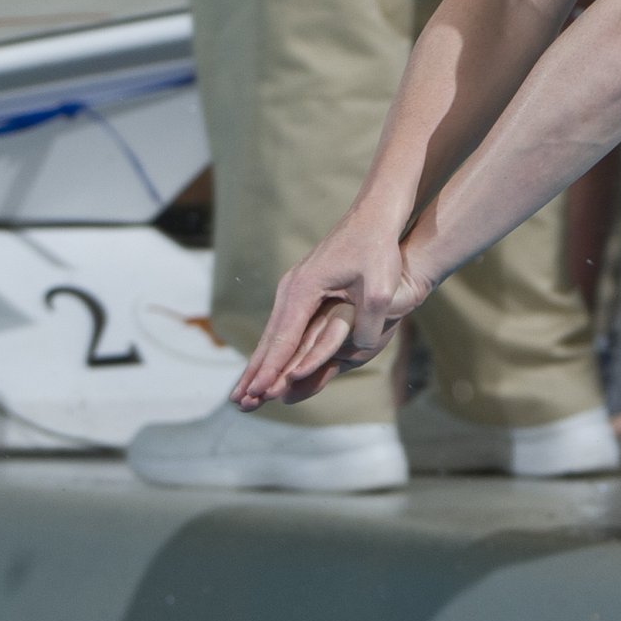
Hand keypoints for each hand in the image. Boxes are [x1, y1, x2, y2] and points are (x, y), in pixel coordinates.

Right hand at [231, 221, 424, 407]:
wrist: (372, 217)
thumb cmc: (378, 249)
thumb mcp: (381, 287)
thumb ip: (369, 321)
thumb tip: (359, 349)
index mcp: (304, 289)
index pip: (284, 338)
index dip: (272, 369)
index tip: (258, 394)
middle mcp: (291, 289)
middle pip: (270, 338)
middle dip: (255, 372)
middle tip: (239, 403)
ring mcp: (293, 288)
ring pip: (273, 333)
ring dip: (260, 363)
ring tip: (245, 391)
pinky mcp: (301, 289)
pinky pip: (283, 325)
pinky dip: (273, 348)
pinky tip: (267, 363)